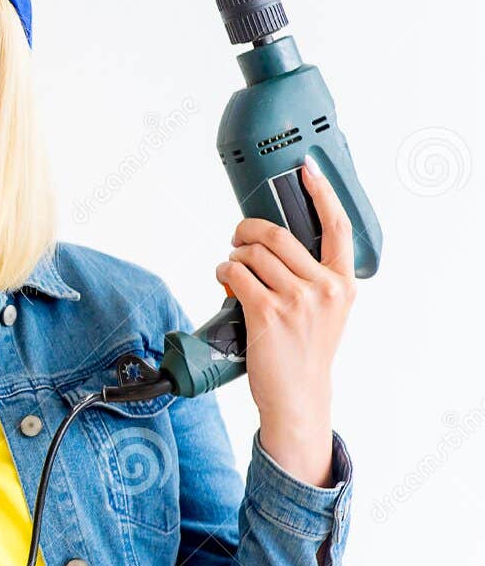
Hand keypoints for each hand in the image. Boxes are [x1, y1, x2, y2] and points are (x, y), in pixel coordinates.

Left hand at [216, 157, 357, 486]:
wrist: (298, 396)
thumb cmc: (306, 352)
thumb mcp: (326, 311)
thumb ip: (312, 276)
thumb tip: (274, 244)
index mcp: (343, 283)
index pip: (336, 226)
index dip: (320, 192)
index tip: (304, 170)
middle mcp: (324, 288)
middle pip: (277, 234)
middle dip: (247, 231)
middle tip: (237, 239)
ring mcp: (296, 300)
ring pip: (251, 253)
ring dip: (232, 257)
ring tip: (233, 271)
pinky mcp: (267, 313)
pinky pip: (235, 274)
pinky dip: (223, 272)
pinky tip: (225, 281)